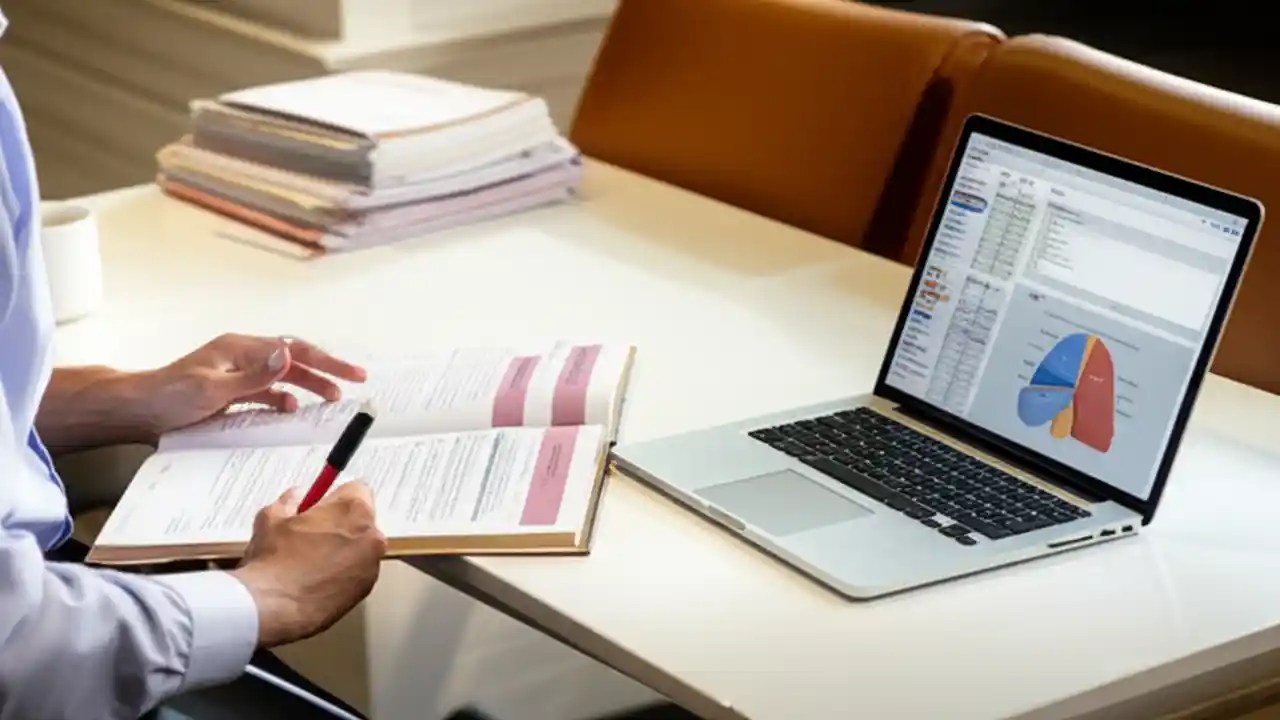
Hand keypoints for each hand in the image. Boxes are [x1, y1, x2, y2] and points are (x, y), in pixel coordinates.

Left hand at [137, 333, 366, 437]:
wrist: (136, 411)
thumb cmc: (168, 396)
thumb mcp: (214, 388)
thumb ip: (255, 376)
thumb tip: (288, 355)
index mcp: (241, 348)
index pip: (294, 350)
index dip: (327, 361)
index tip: (352, 374)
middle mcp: (242, 357)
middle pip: (293, 361)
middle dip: (325, 372)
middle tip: (353, 383)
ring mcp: (236, 374)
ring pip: (283, 377)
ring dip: (307, 386)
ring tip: (329, 400)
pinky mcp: (230, 392)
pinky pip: (266, 393)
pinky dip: (282, 400)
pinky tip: (290, 410)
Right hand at [232, 483, 386, 646]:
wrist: (274, 607)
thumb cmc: (274, 561)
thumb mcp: (273, 516)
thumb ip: (291, 500)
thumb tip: (297, 497)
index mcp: (354, 510)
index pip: (357, 489)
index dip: (336, 497)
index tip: (323, 505)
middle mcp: (371, 536)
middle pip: (361, 520)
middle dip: (340, 524)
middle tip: (313, 534)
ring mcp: (372, 565)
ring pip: (360, 548)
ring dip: (343, 550)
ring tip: (311, 561)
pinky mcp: (366, 589)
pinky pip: (358, 572)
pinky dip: (343, 573)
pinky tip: (317, 579)